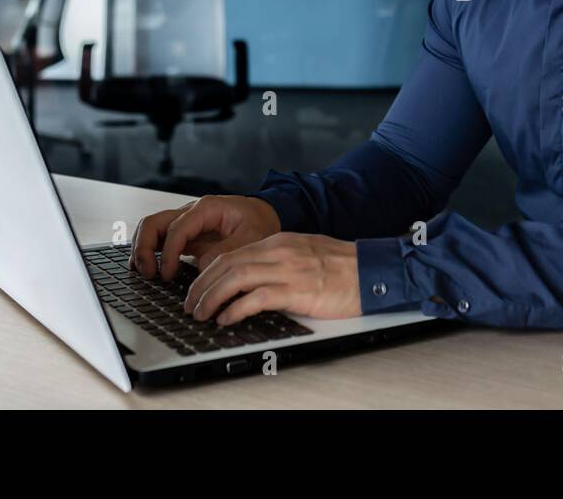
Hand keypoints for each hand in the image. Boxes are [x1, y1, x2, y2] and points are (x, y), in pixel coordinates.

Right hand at [129, 195, 280, 281]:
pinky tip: (148, 269)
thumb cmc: (260, 223)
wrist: (265, 216)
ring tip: (143, 273)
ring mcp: (186, 223)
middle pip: (154, 223)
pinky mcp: (186, 235)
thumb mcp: (253, 236)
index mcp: (207, 208)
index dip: (169, 253)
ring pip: (152, 229)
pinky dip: (151, 253)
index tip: (168, 274)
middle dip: (145, 247)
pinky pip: (160, 240)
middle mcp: (191, 212)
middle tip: (148, 273)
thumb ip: (228, 250)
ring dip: (142, 250)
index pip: (177, 229)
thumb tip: (201, 267)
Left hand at [183, 232, 362, 325]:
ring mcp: (287, 270)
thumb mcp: (305, 253)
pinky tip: (226, 319)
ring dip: (211, 298)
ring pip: (235, 278)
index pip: (231, 253)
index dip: (207, 272)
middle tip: (190, 304)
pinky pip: (256, 298)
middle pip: (226, 264)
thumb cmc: (343, 266)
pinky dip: (235, 309)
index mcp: (279, 242)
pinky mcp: (297, 291)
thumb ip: (279, 259)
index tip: (196, 288)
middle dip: (201, 286)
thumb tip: (253, 276)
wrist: (372, 271)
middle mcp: (279, 252)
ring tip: (201, 314)